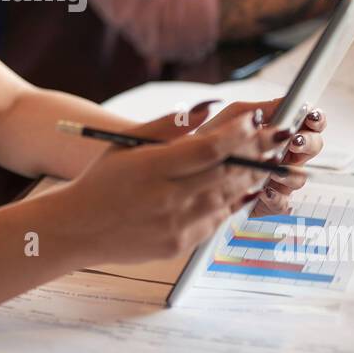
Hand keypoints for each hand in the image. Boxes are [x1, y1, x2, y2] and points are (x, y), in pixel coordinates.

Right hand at [56, 105, 278, 266]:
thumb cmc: (101, 180)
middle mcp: (167, 198)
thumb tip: (208, 107)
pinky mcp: (179, 245)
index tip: (257, 120)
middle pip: (226, 174)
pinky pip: (216, 221)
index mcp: (152, 168)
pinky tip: (242, 188)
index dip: (239, 134)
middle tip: (276, 137)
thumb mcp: (126, 143)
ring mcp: (175, 225)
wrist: (78, 229)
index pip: (209, 149)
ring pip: (227, 199)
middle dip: (256, 153)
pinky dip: (231, 203)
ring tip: (266, 161)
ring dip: (250, 178)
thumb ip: (168, 125)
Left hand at [199, 100, 325, 211]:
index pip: (308, 122)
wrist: (188, 169)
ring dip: (290, 172)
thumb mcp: (234, 116)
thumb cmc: (212, 138)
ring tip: (275, 170)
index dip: (315, 119)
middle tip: (294, 142)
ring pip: (299, 177)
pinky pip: (282, 203)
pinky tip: (265, 192)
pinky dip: (276, 198)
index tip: (311, 117)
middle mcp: (283, 153)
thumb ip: (260, 108)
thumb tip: (285, 100)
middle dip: (307, 143)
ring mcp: (278, 178)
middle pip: (312, 148)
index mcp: (278, 130)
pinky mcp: (268, 201)